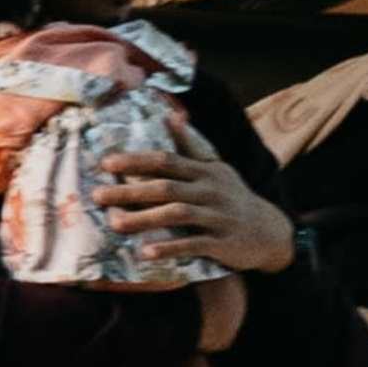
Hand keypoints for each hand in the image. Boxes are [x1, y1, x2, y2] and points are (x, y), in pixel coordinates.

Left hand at [100, 125, 292, 279]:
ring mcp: (217, 216)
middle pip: (165, 187)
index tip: (105, 163)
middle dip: (129, 191)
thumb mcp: (216, 168)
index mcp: (204, 171)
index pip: (165, 160)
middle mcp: (210, 190)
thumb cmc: (233, 197)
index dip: (135, 160)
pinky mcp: (223, 242)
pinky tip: (146, 251)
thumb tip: (171, 114)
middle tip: (97, 195)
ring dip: (144, 219)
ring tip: (115, 224)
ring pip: (177, 214)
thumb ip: (190, 146)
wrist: (270, 231)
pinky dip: (170, 247)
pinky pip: (193, 244)